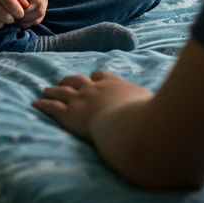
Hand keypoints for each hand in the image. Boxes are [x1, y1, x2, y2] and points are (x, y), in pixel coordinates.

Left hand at [33, 70, 151, 140]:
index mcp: (114, 84)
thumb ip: (153, 105)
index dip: (95, 79)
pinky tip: (35, 104)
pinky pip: (52, 107)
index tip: (92, 80)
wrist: (128, 126)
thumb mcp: (152, 105)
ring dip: (53, 90)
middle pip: (78, 80)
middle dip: (70, 81)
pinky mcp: (69, 114)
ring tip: (46, 89)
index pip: (101, 76)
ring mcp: (81, 100)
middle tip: (63, 82)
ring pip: (62, 91)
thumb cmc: (144, 117)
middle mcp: (95, 88)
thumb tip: (168, 110)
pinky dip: (43, 104)